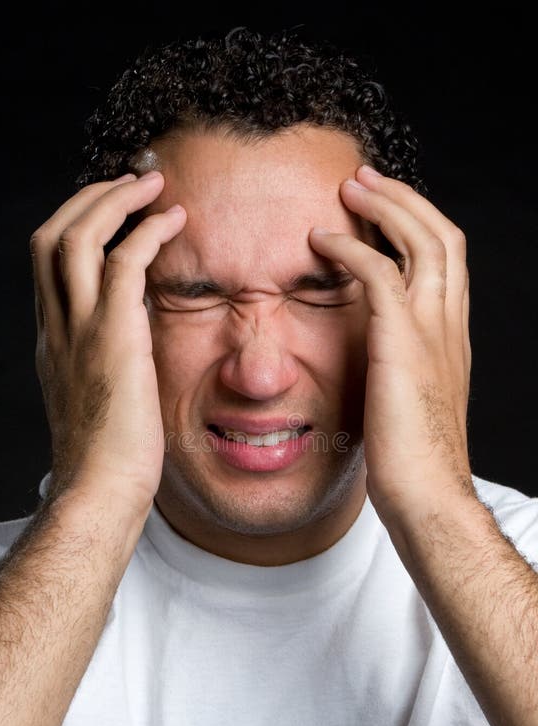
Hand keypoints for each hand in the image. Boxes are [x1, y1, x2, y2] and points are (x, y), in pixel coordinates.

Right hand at [30, 171, 186, 514]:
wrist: (101, 490)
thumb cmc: (108, 459)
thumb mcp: (98, 402)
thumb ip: (105, 367)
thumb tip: (134, 353)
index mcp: (53, 342)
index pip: (48, 265)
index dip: (77, 225)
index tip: (112, 212)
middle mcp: (57, 327)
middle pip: (50, 236)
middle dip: (89, 198)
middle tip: (130, 182)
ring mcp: (79, 330)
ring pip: (77, 237)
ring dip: (115, 200)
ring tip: (153, 183)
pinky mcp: (112, 337)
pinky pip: (123, 262)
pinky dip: (147, 232)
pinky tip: (174, 220)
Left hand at [309, 165, 473, 528]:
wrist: (429, 496)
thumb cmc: (414, 464)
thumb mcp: (409, 407)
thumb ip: (399, 375)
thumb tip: (376, 369)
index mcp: (451, 339)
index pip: (447, 264)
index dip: (419, 229)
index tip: (385, 213)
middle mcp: (450, 325)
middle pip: (443, 236)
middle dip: (404, 201)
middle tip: (365, 182)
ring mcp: (432, 330)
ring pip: (421, 239)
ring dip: (383, 206)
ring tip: (349, 189)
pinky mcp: (403, 341)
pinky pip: (378, 272)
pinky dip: (350, 247)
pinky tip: (320, 239)